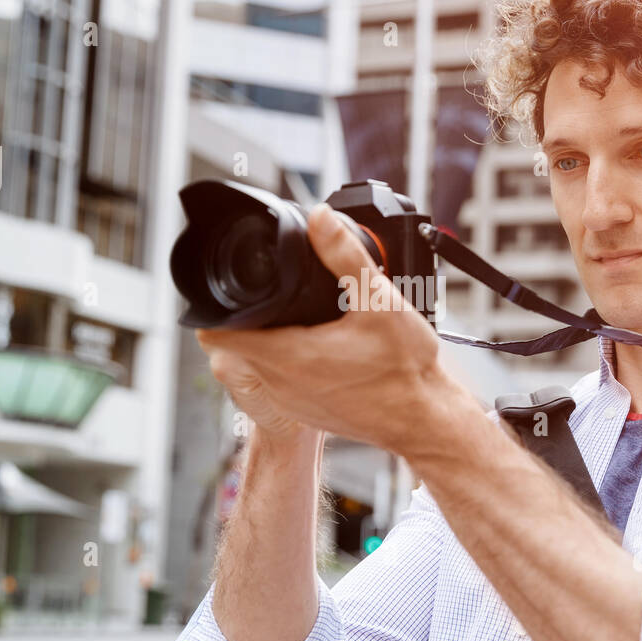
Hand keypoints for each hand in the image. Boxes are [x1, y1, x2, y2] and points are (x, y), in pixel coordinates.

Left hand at [196, 202, 459, 458]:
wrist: (424, 421)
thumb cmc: (405, 370)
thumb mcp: (380, 301)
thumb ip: (345, 256)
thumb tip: (320, 219)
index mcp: (288, 356)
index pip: (218, 333)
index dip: (217, 307)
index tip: (233, 289)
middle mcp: (281, 384)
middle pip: (239, 343)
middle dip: (251, 317)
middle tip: (279, 297)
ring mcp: (290, 402)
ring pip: (259, 363)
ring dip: (271, 340)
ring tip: (303, 320)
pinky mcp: (305, 413)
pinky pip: (280, 382)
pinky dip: (289, 362)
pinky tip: (321, 348)